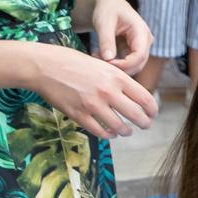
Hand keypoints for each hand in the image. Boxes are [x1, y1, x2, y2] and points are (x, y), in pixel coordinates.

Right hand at [28, 44, 158, 140]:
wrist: (44, 66)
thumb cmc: (72, 62)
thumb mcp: (101, 64)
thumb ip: (117, 80)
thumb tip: (132, 96)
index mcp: (116, 77)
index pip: (144, 98)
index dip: (152, 110)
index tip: (152, 114)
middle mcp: (108, 91)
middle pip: (136, 115)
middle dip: (144, 123)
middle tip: (145, 126)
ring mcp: (93, 105)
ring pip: (119, 127)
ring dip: (126, 131)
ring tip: (127, 131)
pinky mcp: (78, 115)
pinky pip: (99, 131)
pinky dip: (108, 135)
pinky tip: (110, 133)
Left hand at [82, 0, 152, 74]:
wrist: (108, 5)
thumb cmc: (107, 10)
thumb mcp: (104, 23)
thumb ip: (106, 40)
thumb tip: (108, 59)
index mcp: (142, 31)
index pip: (140, 55)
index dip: (125, 64)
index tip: (106, 63)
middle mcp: (145, 41)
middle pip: (138, 64)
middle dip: (119, 67)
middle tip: (98, 62)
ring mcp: (141, 47)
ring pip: (132, 66)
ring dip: (115, 67)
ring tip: (96, 56)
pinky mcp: (133, 51)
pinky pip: (126, 64)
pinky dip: (112, 63)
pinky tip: (99, 55)